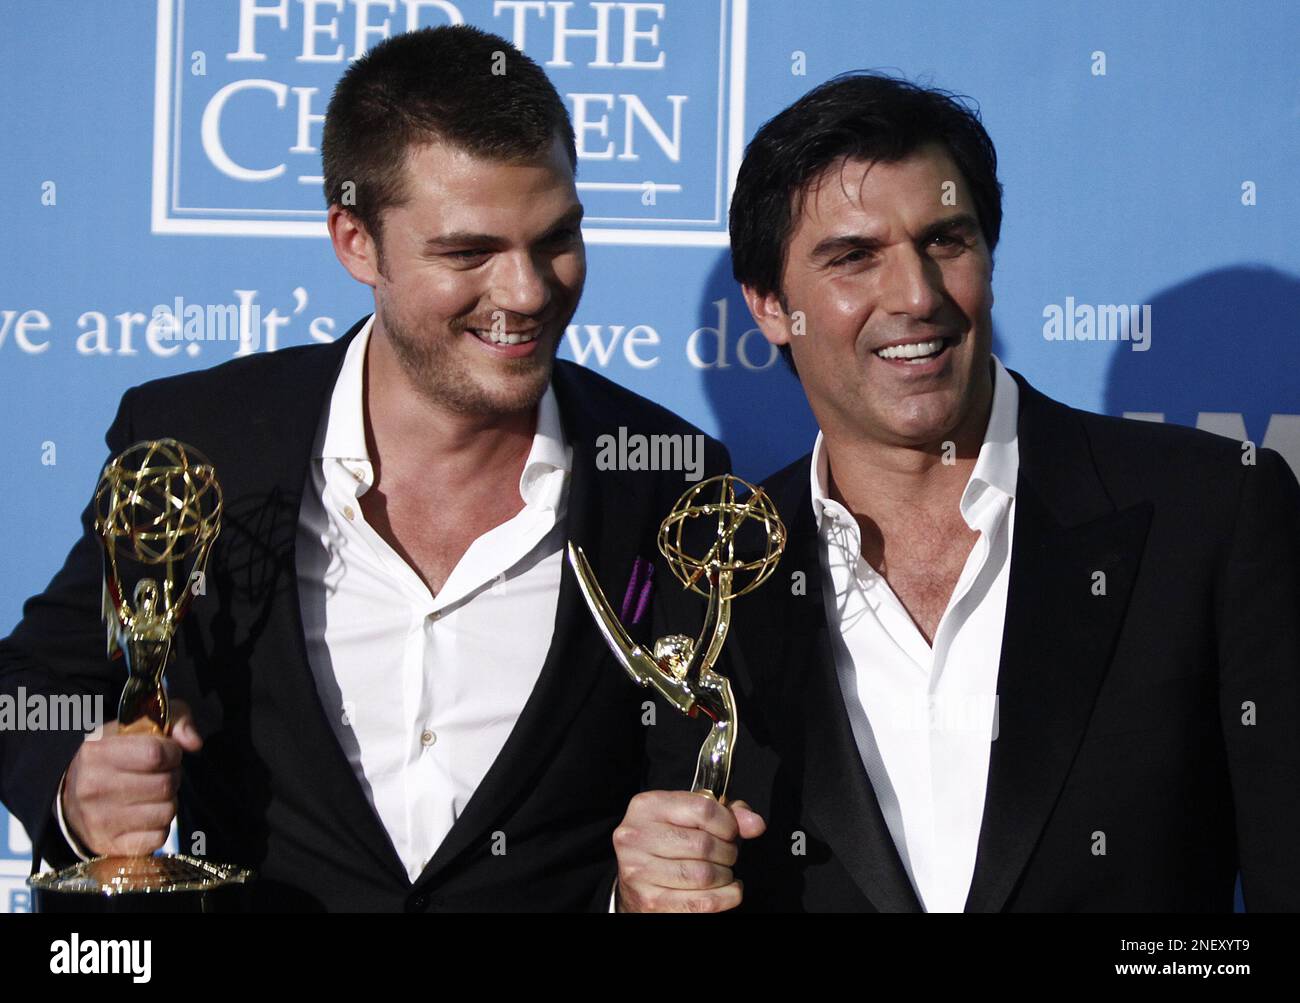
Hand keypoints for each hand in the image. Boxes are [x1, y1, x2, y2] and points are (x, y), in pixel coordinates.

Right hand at [61, 698, 201, 855]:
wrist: (72, 795)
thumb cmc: (115, 755)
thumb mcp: (140, 725)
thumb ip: (175, 721)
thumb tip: (194, 743)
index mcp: (97, 752)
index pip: (156, 753)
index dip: (173, 752)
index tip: (167, 753)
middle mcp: (93, 787)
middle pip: (165, 784)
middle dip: (172, 777)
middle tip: (160, 775)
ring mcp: (100, 820)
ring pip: (167, 812)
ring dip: (168, 802)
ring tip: (152, 794)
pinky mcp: (110, 845)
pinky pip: (159, 838)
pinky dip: (159, 826)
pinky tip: (145, 814)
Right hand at [612, 790, 765, 912]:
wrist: (632, 875)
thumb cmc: (666, 840)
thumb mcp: (689, 815)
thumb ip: (725, 813)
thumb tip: (755, 824)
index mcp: (647, 806)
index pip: (703, 809)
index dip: (728, 823)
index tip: (730, 831)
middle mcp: (637, 836)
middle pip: (704, 844)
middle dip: (728, 852)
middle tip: (727, 854)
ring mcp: (639, 871)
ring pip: (704, 875)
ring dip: (726, 875)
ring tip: (724, 872)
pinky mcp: (649, 902)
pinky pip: (702, 903)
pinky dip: (726, 897)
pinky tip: (729, 890)